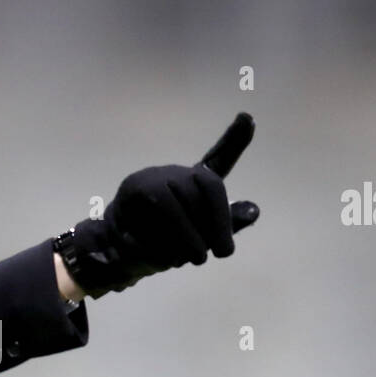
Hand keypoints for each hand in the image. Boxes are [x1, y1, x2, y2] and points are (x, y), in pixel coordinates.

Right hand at [57, 112, 259, 297]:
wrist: (121, 254)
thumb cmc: (167, 244)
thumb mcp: (202, 237)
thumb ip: (227, 224)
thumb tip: (255, 211)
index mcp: (195, 182)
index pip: (218, 159)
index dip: (235, 140)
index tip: (248, 118)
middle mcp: (176, 174)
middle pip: (205, 186)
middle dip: (219, 222)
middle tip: (224, 253)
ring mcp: (154, 179)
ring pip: (180, 205)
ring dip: (192, 237)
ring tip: (197, 258)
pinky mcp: (135, 191)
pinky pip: (157, 215)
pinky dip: (168, 241)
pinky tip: (167, 254)